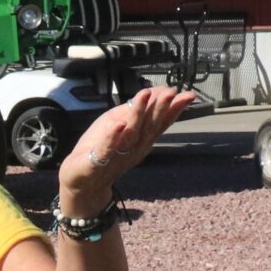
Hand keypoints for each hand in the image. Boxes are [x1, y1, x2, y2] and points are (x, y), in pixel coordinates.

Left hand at [59, 86, 196, 208]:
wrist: (82, 180)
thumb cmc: (102, 149)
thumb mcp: (119, 123)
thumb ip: (137, 110)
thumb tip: (155, 90)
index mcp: (142, 139)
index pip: (161, 122)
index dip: (174, 109)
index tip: (188, 95)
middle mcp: (135, 147)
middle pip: (149, 127)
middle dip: (160, 108)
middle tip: (171, 92)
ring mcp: (118, 155)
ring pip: (131, 133)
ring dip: (138, 114)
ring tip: (145, 96)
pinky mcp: (98, 162)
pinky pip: (106, 149)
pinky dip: (112, 137)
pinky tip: (118, 125)